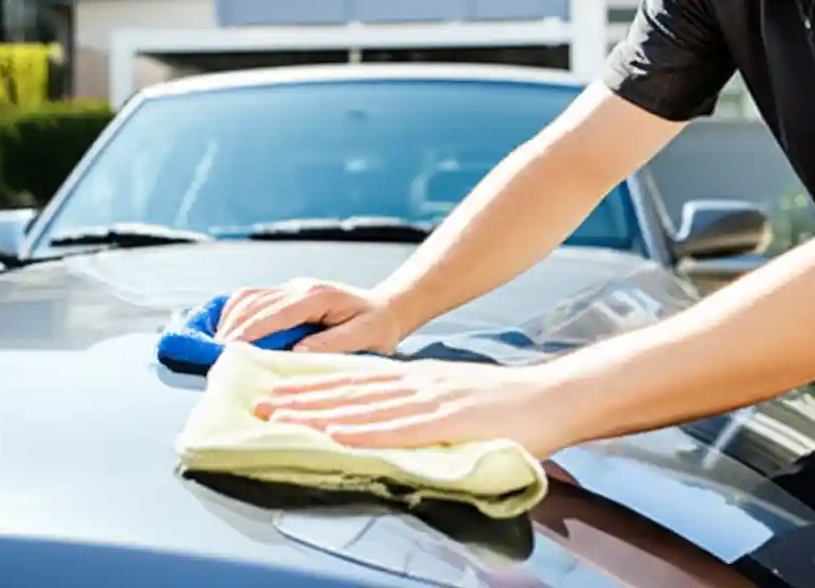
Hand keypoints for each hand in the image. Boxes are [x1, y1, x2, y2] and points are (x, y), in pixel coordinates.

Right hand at [215, 279, 407, 353]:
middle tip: (213, 355)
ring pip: (248, 297)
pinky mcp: (287, 296)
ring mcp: (291, 289)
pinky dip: (234, 314)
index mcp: (318, 297)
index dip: (250, 332)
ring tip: (214, 346)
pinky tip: (226, 331)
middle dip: (231, 328)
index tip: (228, 350)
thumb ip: (334, 343)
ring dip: (228, 320)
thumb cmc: (379, 326)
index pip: (275, 312)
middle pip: (254, 303)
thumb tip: (297, 351)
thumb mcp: (367, 337)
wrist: (387, 308)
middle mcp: (300, 288)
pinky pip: (252, 298)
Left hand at [252, 360, 575, 458]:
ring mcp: (435, 401)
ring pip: (364, 407)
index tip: (278, 393)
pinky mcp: (451, 420)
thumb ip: (424, 409)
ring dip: (318, 412)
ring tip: (281, 417)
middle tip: (259, 403)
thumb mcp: (459, 398)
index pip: (357, 383)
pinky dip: (365, 431)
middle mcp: (420, 385)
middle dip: (301, 398)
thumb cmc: (513, 406)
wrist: (555, 398)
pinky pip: (400, 428)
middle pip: (350, 391)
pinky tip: (337, 433)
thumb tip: (389, 419)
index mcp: (421, 381)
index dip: (315, 387)